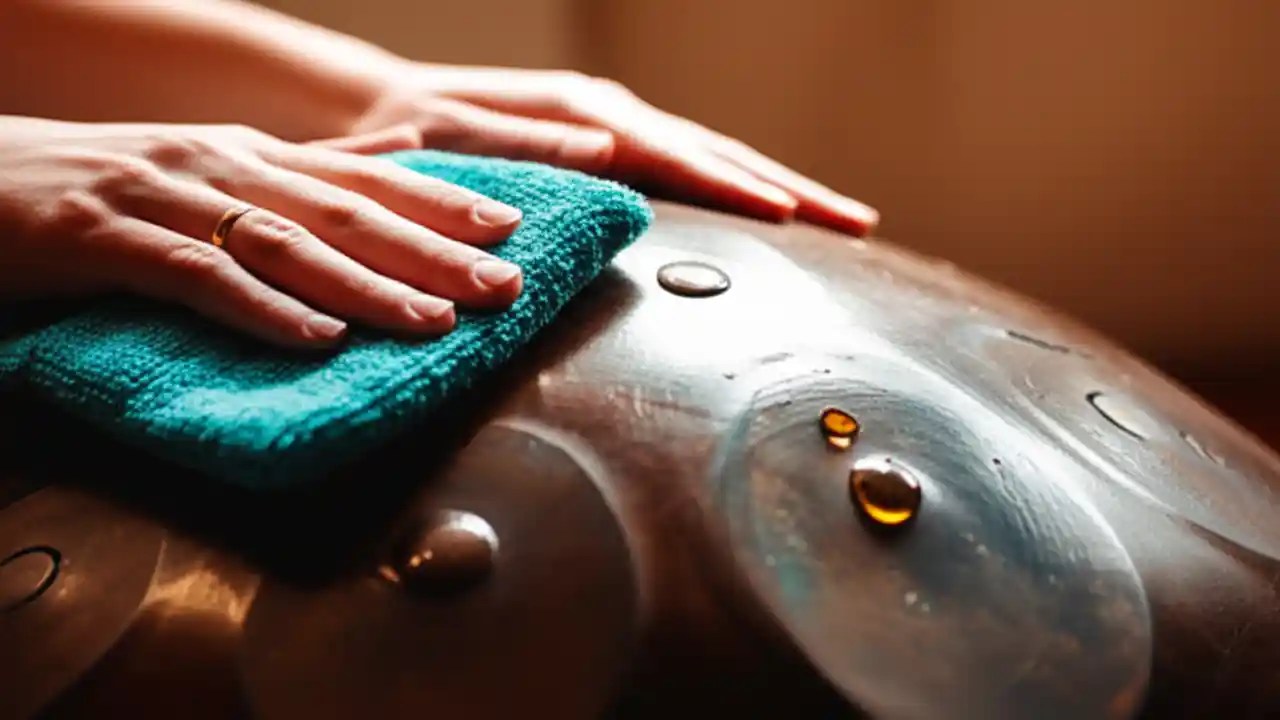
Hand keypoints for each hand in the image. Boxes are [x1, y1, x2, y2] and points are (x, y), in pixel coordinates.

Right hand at [0, 117, 527, 347]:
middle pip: (343, 209)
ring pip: (283, 242)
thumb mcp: (208, 171)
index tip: (514, 227)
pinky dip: (258, 308)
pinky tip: (314, 339)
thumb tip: (399, 158)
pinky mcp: (101, 238)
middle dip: (433, 248)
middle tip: (506, 285)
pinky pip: (193, 276)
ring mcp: (161, 197)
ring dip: (365, 283)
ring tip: (435, 320)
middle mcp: (219, 165)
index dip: (441, 199)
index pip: (363, 176)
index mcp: (248, 155)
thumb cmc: (94, 186)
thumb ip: (301, 175)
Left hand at [349, 65, 878, 236]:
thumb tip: (609, 154)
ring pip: (716, 156)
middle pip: (720, 151)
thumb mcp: (458, 142)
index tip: (792, 215)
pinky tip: (772, 210)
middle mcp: (610, 113)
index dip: (735, 186)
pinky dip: (739, 186)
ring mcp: (616, 125)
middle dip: (792, 187)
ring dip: (781, 186)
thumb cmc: (414, 136)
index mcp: (582, 114)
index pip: (678, 154)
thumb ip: (530, 150)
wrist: (385, 111)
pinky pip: (692, 166)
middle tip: (859, 221)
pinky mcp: (613, 143)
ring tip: (842, 219)